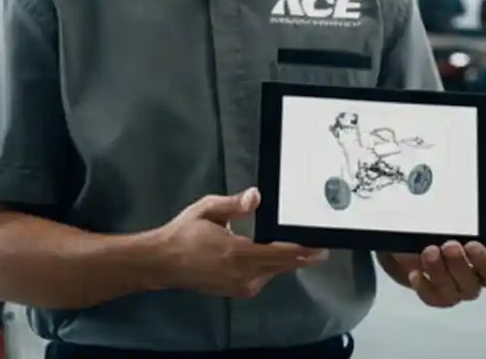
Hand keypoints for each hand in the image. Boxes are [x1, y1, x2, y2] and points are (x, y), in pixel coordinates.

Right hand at [152, 188, 327, 298]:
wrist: (164, 263)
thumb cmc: (185, 233)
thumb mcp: (207, 210)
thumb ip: (233, 204)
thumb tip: (257, 195)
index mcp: (237, 253)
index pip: (279, 253)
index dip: (303, 251)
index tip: (321, 247)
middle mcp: (243, 274)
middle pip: (283, 266)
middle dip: (303, 257)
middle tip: (320, 247)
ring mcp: (241, 286)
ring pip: (274, 272)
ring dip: (285, 261)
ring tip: (296, 247)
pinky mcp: (238, 291)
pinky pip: (263, 278)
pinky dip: (271, 267)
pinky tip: (269, 256)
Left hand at [377, 200, 485, 308]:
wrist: (415, 232)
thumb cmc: (450, 223)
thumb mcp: (470, 213)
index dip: (485, 261)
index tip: (472, 245)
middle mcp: (474, 280)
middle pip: (473, 285)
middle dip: (459, 266)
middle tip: (448, 246)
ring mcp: (454, 290)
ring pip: (452, 293)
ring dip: (440, 273)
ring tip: (429, 251)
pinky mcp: (434, 294)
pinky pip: (432, 299)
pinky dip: (424, 287)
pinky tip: (415, 273)